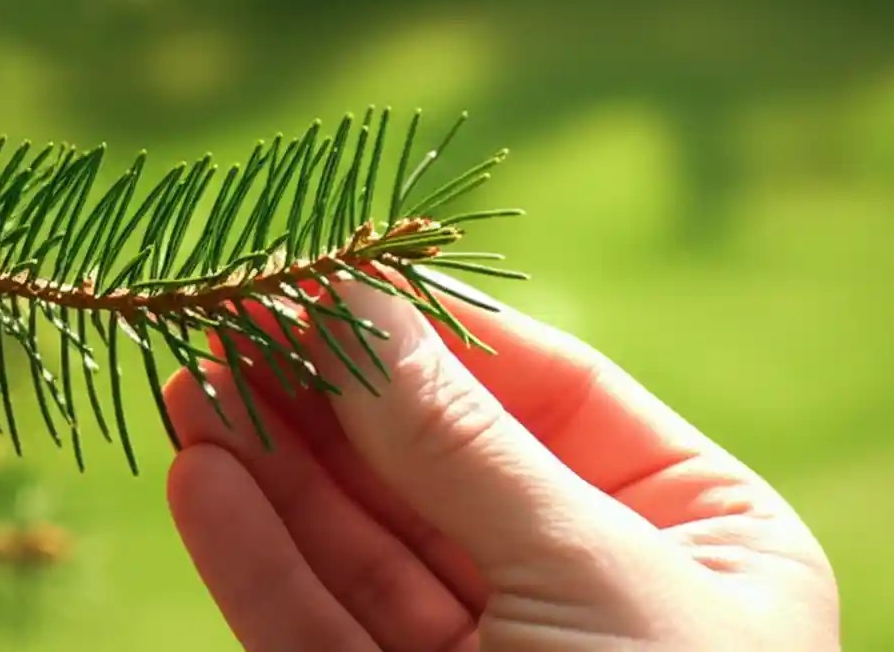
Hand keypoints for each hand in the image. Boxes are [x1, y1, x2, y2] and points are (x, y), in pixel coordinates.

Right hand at [163, 277, 839, 650]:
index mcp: (699, 536)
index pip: (553, 394)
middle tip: (237, 317)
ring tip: (194, 381)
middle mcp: (597, 593)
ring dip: (277, 465)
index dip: (437, 332)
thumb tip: (359, 304)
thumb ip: (462, 442)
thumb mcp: (589, 574)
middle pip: (442, 465)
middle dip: (336, 396)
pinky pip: (324, 631)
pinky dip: (261, 558)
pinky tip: (203, 477)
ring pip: (368, 547)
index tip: (333, 276)